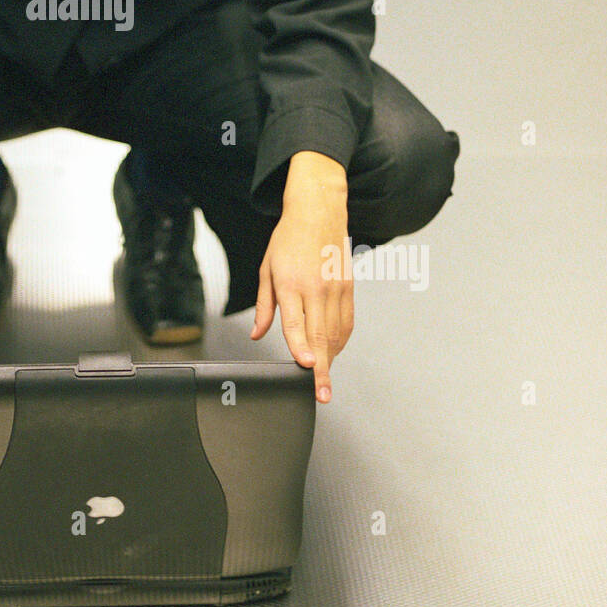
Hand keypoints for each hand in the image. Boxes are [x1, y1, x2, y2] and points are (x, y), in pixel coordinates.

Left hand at [252, 154, 352, 403]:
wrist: (318, 213)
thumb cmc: (288, 240)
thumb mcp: (266, 270)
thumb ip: (263, 306)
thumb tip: (258, 334)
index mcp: (291, 283)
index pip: (297, 322)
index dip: (301, 347)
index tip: (307, 366)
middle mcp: (316, 288)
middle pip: (320, 335)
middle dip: (321, 368)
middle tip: (321, 393)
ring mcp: (335, 289)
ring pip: (336, 333)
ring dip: (330, 358)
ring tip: (322, 378)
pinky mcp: (348, 288)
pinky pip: (346, 323)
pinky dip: (339, 341)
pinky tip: (331, 351)